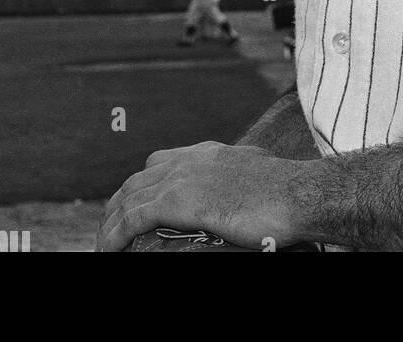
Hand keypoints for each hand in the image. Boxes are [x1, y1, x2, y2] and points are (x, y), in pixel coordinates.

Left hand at [95, 141, 305, 251]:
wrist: (299, 194)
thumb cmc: (289, 193)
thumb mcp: (256, 177)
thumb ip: (236, 182)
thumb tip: (236, 200)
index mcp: (211, 153)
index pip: (161, 163)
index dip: (142, 185)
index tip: (136, 206)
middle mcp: (193, 159)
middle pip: (139, 178)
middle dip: (120, 204)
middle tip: (111, 229)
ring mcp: (185, 176)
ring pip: (130, 196)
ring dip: (111, 222)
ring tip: (104, 244)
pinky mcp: (179, 200)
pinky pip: (133, 217)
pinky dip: (115, 234)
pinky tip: (108, 249)